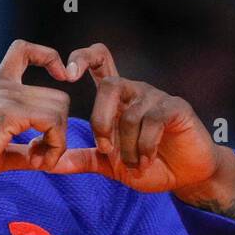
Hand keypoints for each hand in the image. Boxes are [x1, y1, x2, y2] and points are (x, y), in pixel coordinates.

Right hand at [0, 39, 82, 192]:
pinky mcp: (9, 112)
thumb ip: (24, 149)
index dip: (49, 57)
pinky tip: (37, 161)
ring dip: (58, 141)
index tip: (62, 77)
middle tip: (41, 156)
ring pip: (60, 108)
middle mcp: (2, 86)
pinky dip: (55, 145)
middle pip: (58, 95)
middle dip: (59, 130)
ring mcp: (5, 96)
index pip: (24, 49)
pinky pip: (52, 122)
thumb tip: (48, 159)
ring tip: (37, 160)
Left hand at [49, 42, 222, 193]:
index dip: (82, 58)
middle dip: (101, 120)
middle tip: (105, 149)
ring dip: (127, 148)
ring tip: (135, 165)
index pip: (99, 61)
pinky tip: (146, 161)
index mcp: (116, 99)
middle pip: (109, 85)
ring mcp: (156, 97)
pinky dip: (144, 147)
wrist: (186, 176)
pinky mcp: (176, 107)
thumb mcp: (110, 165)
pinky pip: (152, 121)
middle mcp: (135, 91)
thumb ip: (83, 160)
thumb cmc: (148, 164)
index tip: (67, 75)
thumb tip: (48, 164)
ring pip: (130, 114)